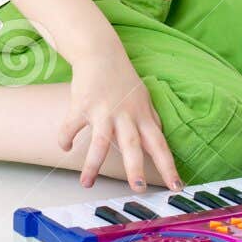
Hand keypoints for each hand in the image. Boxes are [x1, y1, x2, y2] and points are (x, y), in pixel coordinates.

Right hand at [57, 46, 182, 191]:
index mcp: (143, 117)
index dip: (169, 166)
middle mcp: (125, 115)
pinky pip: (72, 127)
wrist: (101, 53)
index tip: (176, 186)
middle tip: (137, 188)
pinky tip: (65, 147)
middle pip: (133, 145)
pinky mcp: (82, 105)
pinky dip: (66, 138)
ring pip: (100, 141)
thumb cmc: (124, 79)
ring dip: (93, 164)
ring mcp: (103, 111)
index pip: (160, 145)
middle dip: (135, 168)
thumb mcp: (144, 98)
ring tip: (87, 184)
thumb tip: (161, 139)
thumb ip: (152, 120)